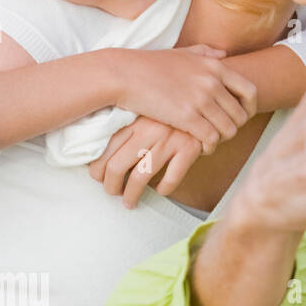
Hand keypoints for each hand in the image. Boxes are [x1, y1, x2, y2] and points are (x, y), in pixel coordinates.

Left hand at [88, 116, 204, 208]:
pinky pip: (172, 177)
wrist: (208, 103)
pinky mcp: (190, 148)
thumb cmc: (173, 111)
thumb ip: (130, 127)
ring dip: (132, 195)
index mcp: (134, 120)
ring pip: (141, 176)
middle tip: (113, 193)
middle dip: (111, 186)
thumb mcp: (147, 111)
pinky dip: (164, 188)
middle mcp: (149, 130)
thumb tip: (104, 154)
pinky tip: (161, 191)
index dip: (98, 170)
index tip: (99, 179)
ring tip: (130, 202)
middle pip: (118, 166)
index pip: (106, 150)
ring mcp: (170, 140)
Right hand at [111, 45, 257, 153]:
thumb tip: (224, 54)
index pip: (250, 91)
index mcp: (215, 67)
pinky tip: (199, 146)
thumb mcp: (182, 52)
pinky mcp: (187, 117)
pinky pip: (211, 138)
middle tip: (219, 132)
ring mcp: (201, 99)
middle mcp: (212, 82)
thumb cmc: (149, 64)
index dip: (249, 108)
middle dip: (233, 127)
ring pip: (228, 129)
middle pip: (241, 115)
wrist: (123, 74)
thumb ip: (205, 52)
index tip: (240, 116)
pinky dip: (209, 146)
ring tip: (209, 140)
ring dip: (221, 139)